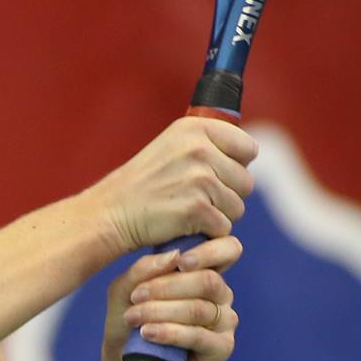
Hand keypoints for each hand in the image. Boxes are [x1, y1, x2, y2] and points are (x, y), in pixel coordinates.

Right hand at [80, 117, 257, 256]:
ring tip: (186, 211)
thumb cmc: (143, 184)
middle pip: (245, 181)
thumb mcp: (172, 147)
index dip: (235, 166)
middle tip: (194, 199)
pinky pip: (224, 228)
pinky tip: (183, 225)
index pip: (247, 148)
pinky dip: (207, 233)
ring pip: (237, 207)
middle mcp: (199, 149)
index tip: (214, 174)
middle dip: (226, 195)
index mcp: (195, 128)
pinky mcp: (197, 210)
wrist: (111, 213)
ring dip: (217, 216)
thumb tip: (248, 152)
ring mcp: (199, 180)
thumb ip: (208, 144)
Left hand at [101, 234, 243, 360]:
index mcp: (202, 272)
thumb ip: (142, 271)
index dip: (208, 251)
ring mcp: (223, 322)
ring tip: (133, 319)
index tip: (178, 261)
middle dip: (168, 287)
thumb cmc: (128, 328)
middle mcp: (219, 294)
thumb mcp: (124, 294)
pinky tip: (149, 333)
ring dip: (162, 312)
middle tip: (136, 298)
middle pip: (207, 280)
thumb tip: (173, 256)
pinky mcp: (221, 349)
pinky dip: (172, 333)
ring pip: (200, 309)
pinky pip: (201, 337)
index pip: (225, 250)